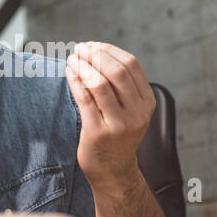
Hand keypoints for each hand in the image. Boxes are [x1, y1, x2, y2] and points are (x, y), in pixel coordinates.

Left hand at [65, 41, 154, 188]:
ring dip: (83, 66)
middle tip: (80, 49)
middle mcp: (136, 112)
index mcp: (146, 102)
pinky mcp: (98, 132)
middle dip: (95, 55)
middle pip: (117, 71)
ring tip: (72, 59)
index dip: (109, 50)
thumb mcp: (130, 110)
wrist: (113, 171)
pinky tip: (69, 73)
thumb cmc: (117, 135)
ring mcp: (118, 124)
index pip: (131, 64)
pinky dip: (75, 81)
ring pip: (100, 84)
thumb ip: (122, 86)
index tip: (92, 45)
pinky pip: (84, 99)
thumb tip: (97, 52)